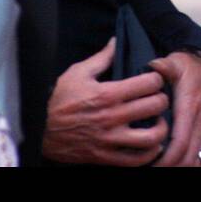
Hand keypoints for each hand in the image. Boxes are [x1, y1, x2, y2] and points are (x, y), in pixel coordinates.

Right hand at [42, 37, 170, 165]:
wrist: (39, 130)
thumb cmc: (57, 100)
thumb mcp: (77, 73)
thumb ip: (101, 58)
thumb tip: (116, 41)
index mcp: (108, 94)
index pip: (149, 83)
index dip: (157, 78)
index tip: (154, 79)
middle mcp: (112, 117)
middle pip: (155, 106)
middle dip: (162, 99)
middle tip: (158, 98)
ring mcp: (110, 140)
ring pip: (152, 137)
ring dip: (161, 128)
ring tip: (158, 122)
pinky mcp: (105, 157)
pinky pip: (136, 160)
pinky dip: (150, 154)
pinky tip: (151, 145)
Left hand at [148, 51, 200, 166]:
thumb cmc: (187, 65)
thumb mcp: (174, 62)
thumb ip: (164, 66)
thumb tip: (154, 66)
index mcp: (190, 106)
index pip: (181, 141)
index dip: (167, 157)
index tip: (152, 164)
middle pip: (188, 155)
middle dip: (171, 166)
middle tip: (152, 169)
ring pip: (197, 157)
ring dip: (181, 166)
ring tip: (162, 167)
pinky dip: (191, 162)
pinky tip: (178, 165)